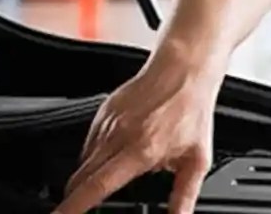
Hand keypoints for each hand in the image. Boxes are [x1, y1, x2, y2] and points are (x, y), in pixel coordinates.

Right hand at [53, 46, 224, 213]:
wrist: (185, 69)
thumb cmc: (192, 110)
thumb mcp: (197, 159)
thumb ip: (184, 195)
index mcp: (140, 151)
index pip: (96, 186)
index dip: (73, 207)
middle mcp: (118, 137)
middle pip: (79, 178)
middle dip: (74, 198)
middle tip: (78, 208)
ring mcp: (107, 124)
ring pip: (82, 160)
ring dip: (85, 178)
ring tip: (101, 184)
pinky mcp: (102, 113)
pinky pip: (87, 143)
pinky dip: (92, 156)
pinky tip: (110, 158)